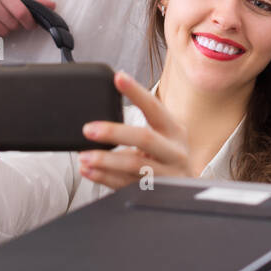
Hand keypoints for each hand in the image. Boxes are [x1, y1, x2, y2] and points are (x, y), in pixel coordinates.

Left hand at [77, 72, 191, 190]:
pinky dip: (104, 178)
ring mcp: (166, 174)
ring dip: (105, 160)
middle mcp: (173, 151)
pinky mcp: (154, 192)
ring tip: (83, 156)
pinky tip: (89, 171)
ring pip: (133, 166)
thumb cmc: (167, 153)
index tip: (118, 77)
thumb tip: (108, 105)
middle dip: (114, 132)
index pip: (155, 107)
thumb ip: (143, 123)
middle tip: (88, 129)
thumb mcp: (164, 135)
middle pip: (144, 138)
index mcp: (174, 130)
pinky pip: (126, 185)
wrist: (186, 187)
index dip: (137, 92)